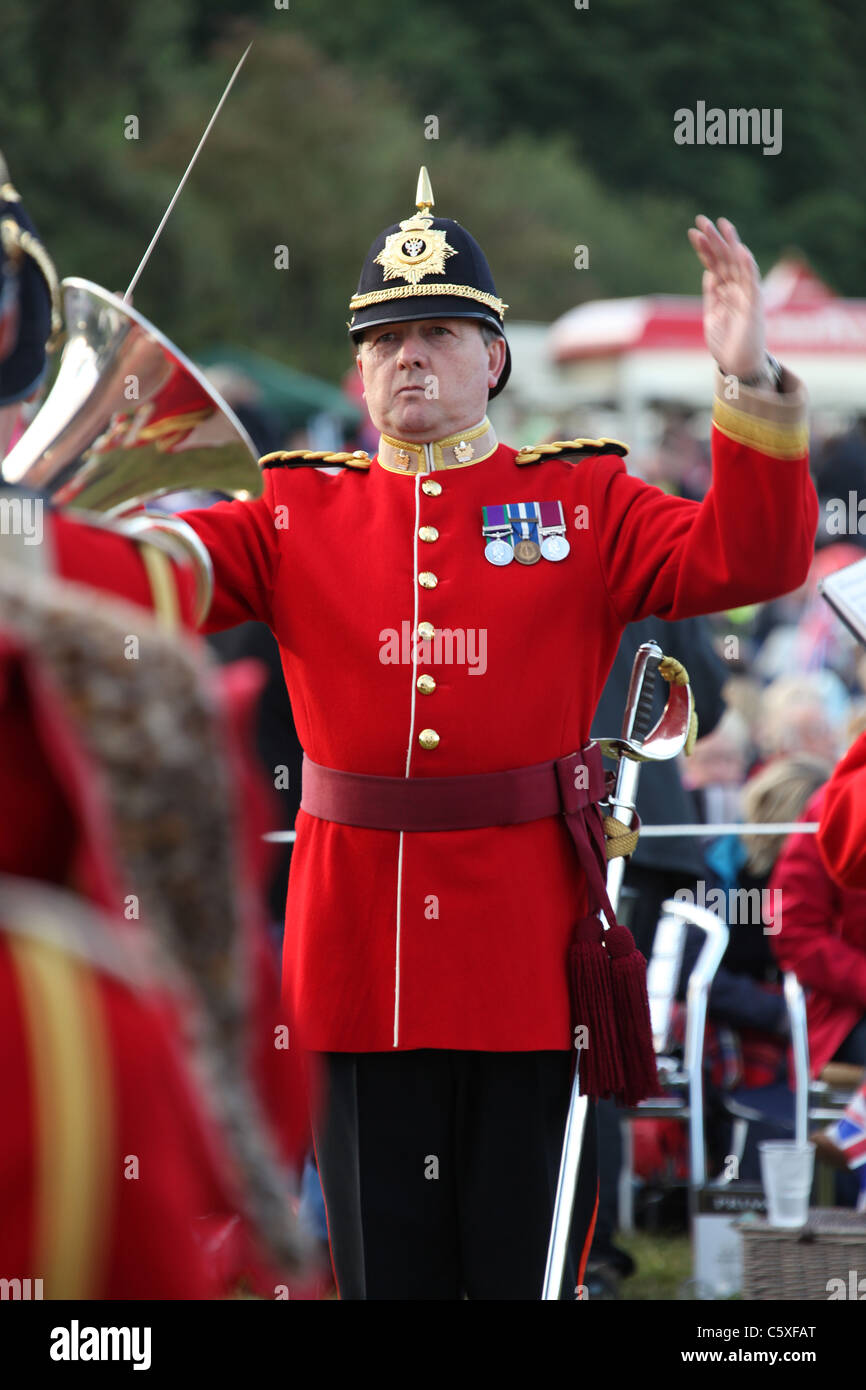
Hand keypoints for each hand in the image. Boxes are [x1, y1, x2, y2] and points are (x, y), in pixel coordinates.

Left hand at [687, 216, 764, 379]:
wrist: (738, 367)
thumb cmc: (727, 344)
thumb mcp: (713, 315)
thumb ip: (712, 294)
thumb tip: (708, 273)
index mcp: (727, 292)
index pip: (715, 264)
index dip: (705, 249)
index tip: (694, 232)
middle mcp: (738, 290)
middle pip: (725, 259)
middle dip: (713, 240)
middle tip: (701, 219)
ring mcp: (747, 296)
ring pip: (737, 265)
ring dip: (729, 245)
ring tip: (720, 225)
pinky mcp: (754, 307)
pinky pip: (752, 284)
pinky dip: (748, 267)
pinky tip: (741, 250)